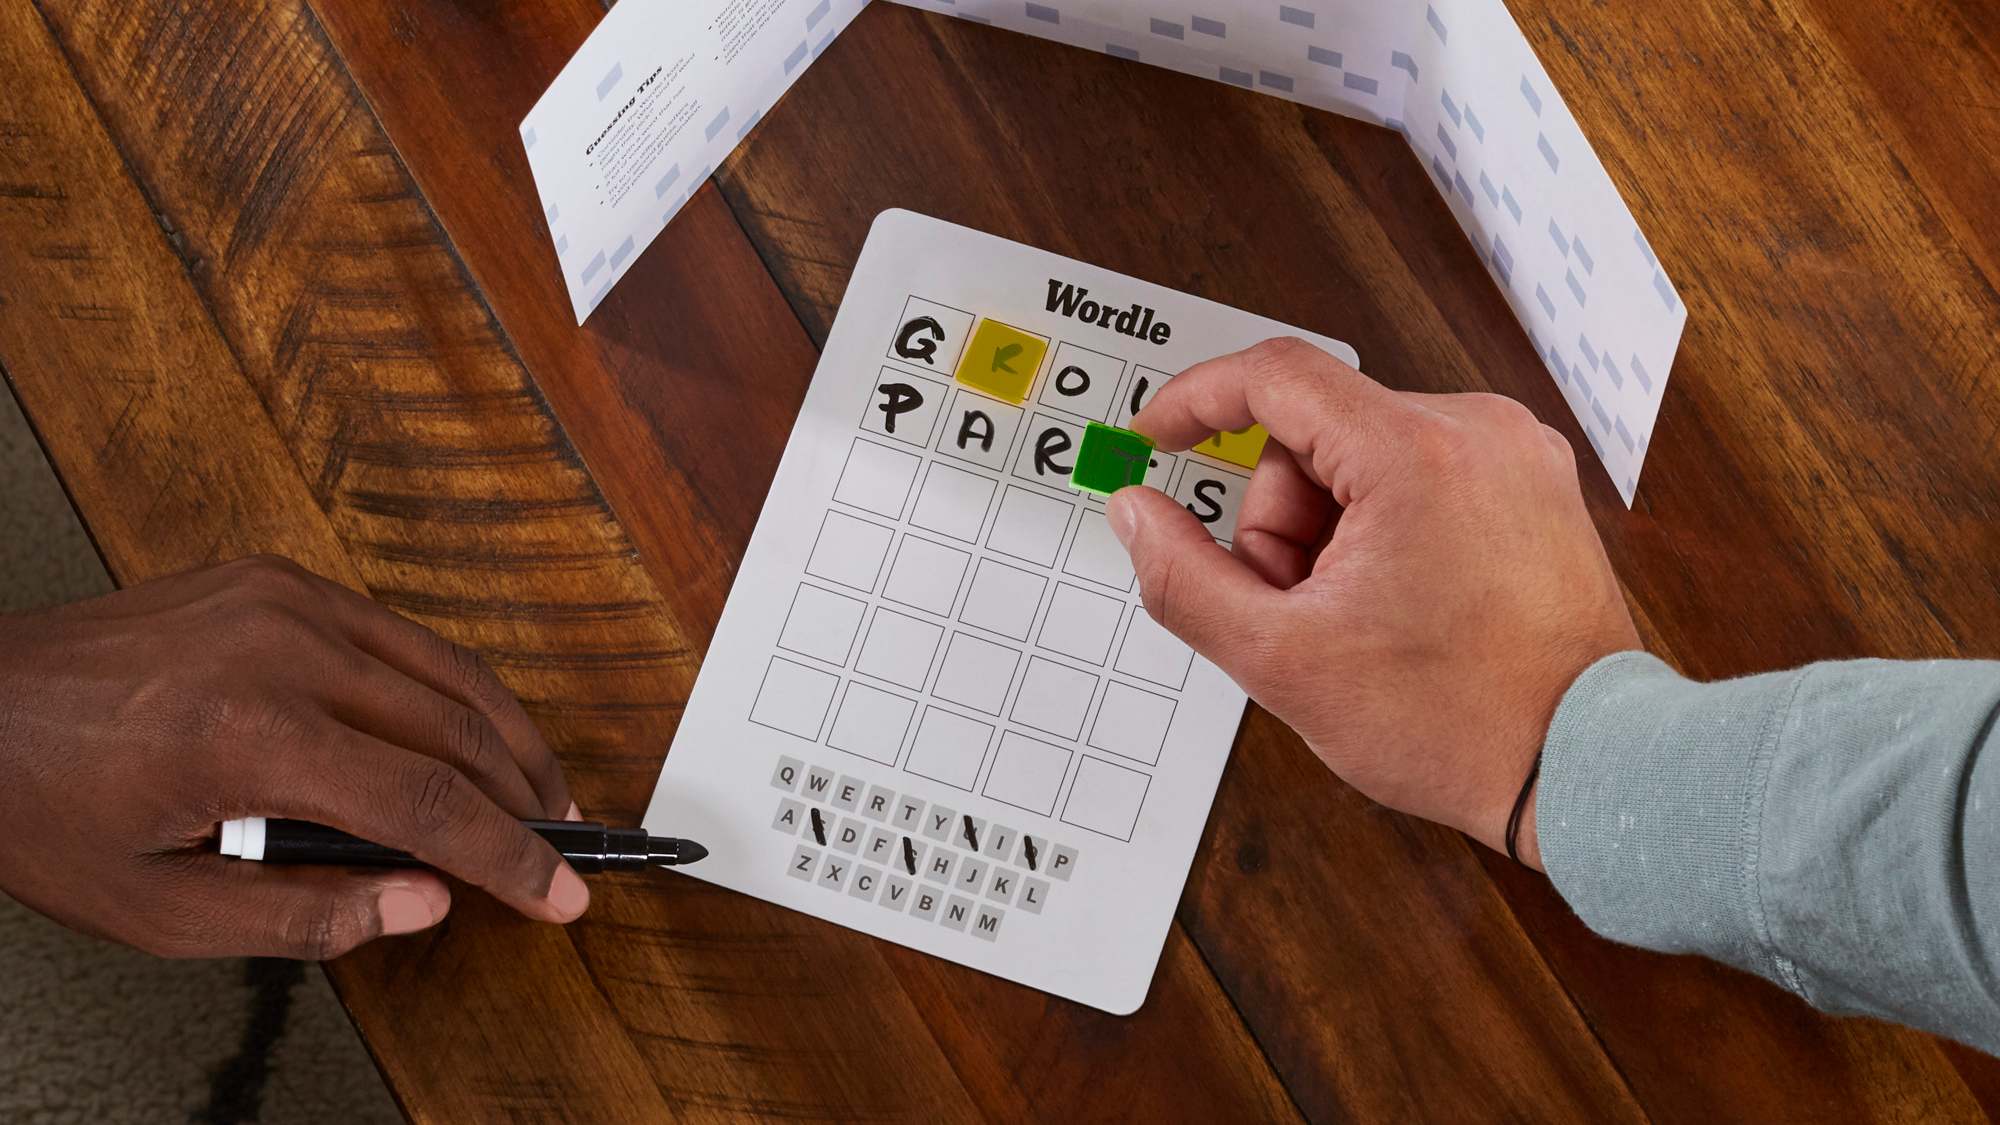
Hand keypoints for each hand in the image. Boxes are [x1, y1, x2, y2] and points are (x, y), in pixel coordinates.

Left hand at [0, 555, 586, 957]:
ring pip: (447, 672)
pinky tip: (470, 732)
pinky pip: (401, 637)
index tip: (560, 893)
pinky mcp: (280, 580)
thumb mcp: (158, 909)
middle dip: (527, 800)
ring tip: (540, 797)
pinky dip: (453, 690)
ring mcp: (285, 601)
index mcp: (250, 734)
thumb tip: (423, 903)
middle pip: (459, 730)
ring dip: (508, 739)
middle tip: (562, 852)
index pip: (428, 802)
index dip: (510, 857)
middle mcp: (281, 649)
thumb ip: (306, 916)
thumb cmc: (40, 805)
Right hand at [1108, 339, 1639, 867]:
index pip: (1274, 376)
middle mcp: (1477, 430)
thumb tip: (1135, 512)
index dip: (1196, 401)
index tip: (1156, 437)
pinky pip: (1421, 474)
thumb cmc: (1457, 722)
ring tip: (1361, 620)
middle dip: (1283, 522)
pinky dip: (1386, 528)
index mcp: (1414, 454)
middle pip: (1315, 433)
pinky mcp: (1536, 483)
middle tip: (1300, 610)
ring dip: (1333, 530)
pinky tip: (1403, 605)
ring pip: (1364, 456)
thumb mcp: (1283, 661)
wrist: (1586, 766)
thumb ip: (1184, 578)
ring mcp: (1516, 453)